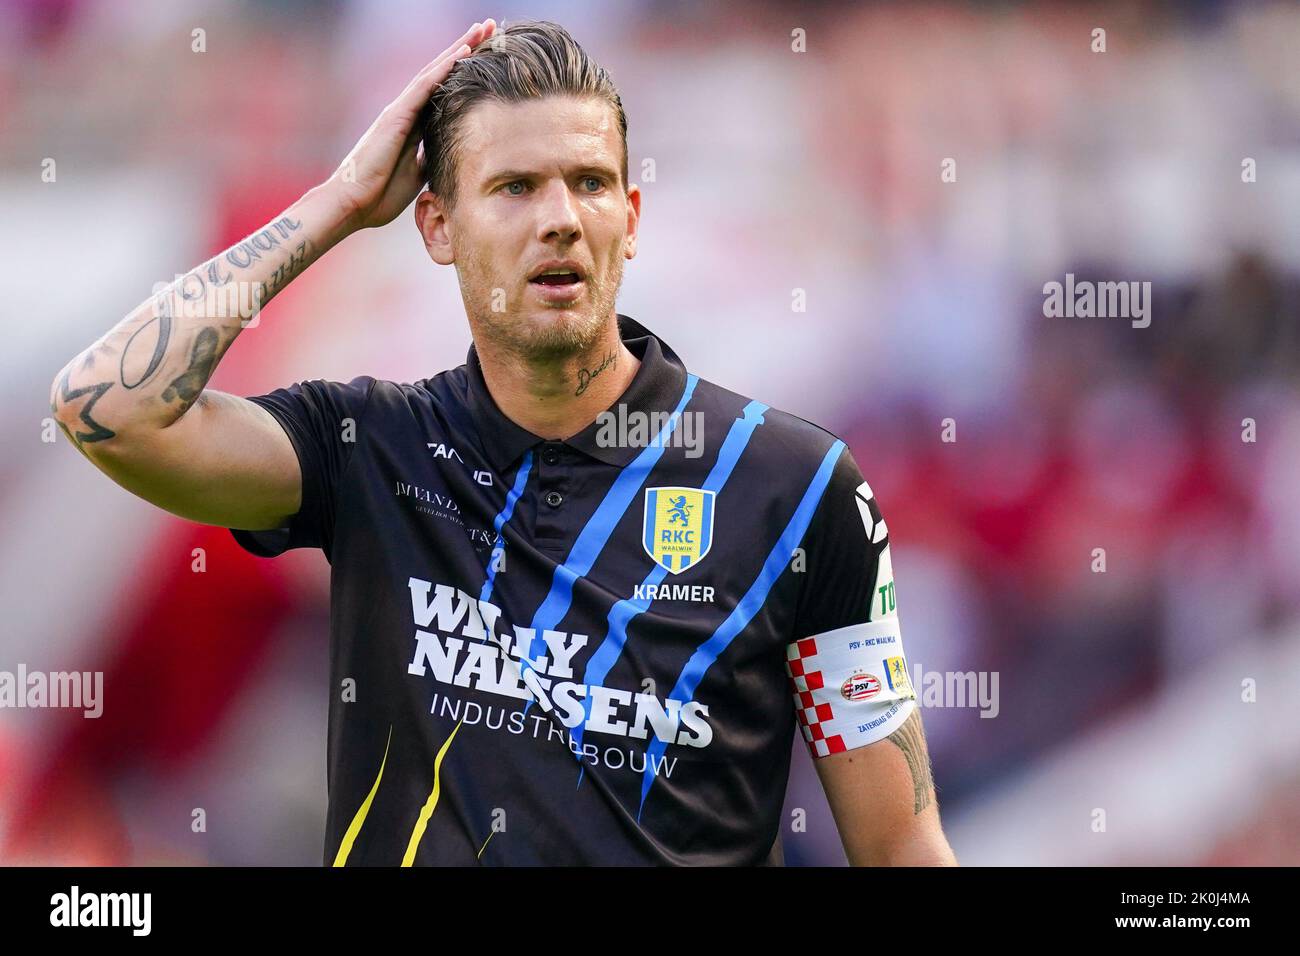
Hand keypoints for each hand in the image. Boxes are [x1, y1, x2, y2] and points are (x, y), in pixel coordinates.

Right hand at [326, 18, 496, 232]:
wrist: (353, 203)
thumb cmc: (379, 194)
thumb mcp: (417, 175)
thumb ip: (429, 157)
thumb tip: (447, 153)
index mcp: (411, 126)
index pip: (443, 91)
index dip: (464, 72)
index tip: (489, 55)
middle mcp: (406, 111)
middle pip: (440, 73)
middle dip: (466, 49)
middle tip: (491, 27)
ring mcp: (400, 111)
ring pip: (435, 72)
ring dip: (460, 49)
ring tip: (483, 28)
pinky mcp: (396, 117)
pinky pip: (425, 87)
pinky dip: (444, 69)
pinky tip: (464, 52)